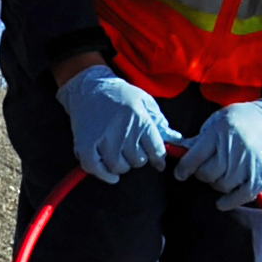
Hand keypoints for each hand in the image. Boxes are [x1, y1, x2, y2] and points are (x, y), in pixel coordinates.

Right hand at [55, 64, 169, 181]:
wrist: (89, 87)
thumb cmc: (120, 95)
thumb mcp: (144, 101)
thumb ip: (160, 121)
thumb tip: (177, 139)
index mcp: (140, 119)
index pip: (157, 151)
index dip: (158, 159)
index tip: (157, 162)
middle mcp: (123, 130)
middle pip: (139, 161)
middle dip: (138, 158)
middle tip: (132, 149)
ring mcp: (103, 138)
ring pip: (120, 167)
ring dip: (122, 165)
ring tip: (119, 154)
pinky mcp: (85, 144)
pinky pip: (96, 169)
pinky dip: (104, 175)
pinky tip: (110, 173)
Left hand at [173, 97, 261, 209]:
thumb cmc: (245, 119)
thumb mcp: (219, 119)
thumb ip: (201, 137)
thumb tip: (181, 153)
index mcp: (220, 132)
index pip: (194, 157)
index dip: (184, 169)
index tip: (180, 174)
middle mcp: (234, 149)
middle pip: (207, 174)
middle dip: (202, 173)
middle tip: (206, 168)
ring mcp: (248, 165)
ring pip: (220, 186)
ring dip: (216, 183)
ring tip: (221, 174)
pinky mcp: (260, 178)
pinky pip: (240, 197)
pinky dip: (228, 202)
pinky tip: (221, 202)